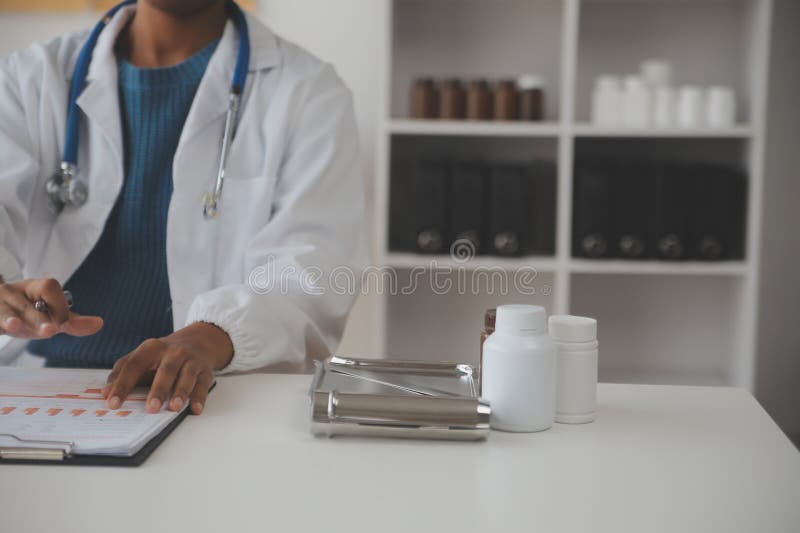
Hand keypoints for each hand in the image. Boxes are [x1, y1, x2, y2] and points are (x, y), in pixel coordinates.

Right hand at [0, 277, 102, 338]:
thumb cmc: (29, 312)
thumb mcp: (50, 315)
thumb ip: (73, 321)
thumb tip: (100, 324)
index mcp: (33, 288)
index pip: (48, 288)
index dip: (59, 305)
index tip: (65, 324)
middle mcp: (12, 293)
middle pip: (26, 304)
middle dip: (39, 318)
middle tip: (50, 330)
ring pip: (2, 312)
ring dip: (9, 319)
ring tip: (14, 324)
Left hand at [102, 322, 232, 414]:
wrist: (198, 342)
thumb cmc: (164, 355)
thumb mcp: (142, 357)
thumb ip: (123, 372)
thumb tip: (105, 392)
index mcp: (151, 348)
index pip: (134, 365)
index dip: (123, 384)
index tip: (113, 403)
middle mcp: (173, 352)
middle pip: (165, 370)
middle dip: (158, 389)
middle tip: (150, 408)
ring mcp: (191, 360)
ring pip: (187, 376)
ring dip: (181, 392)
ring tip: (174, 408)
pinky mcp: (205, 371)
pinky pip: (203, 384)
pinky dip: (199, 397)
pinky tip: (195, 409)